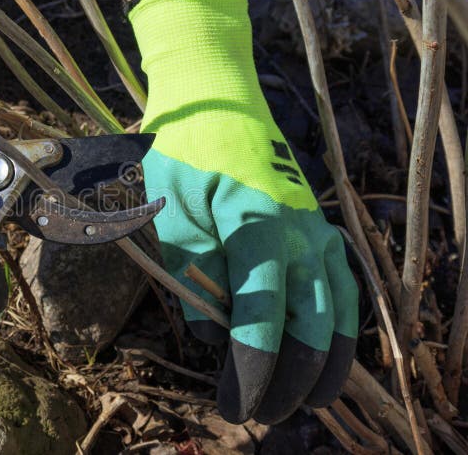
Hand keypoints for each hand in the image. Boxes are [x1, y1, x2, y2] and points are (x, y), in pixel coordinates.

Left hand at [130, 0, 357, 423]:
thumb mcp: (172, 210)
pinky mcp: (320, 228)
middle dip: (291, 377)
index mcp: (258, 226)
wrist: (220, 100)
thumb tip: (207, 332)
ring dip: (327, 362)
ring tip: (308, 401)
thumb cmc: (187, 152)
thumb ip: (192, 273)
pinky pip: (342, 286)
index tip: (238, 401)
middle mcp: (300, 232)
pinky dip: (338, 326)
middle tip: (263, 413)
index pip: (262, 315)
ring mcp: (316, 229)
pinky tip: (326, 352)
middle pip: (310, 323)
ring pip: (338, 310)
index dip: (252, 365)